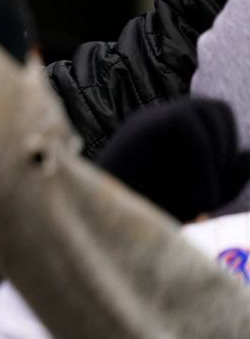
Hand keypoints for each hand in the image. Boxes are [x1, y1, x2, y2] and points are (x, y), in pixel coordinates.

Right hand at [97, 98, 249, 222]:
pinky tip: (195, 201)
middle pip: (216, 109)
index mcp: (169, 131)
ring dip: (215, 160)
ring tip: (200, 199)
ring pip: (206, 112)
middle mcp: (157, 119)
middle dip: (225, 150)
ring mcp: (147, 121)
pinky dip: (203, 168)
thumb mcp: (200, 198)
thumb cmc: (147, 216)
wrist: (103, 229)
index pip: (217, 117)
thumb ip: (227, 178)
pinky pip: (188, 130)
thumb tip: (248, 153)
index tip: (213, 192)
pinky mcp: (139, 129)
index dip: (227, 149)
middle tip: (209, 195)